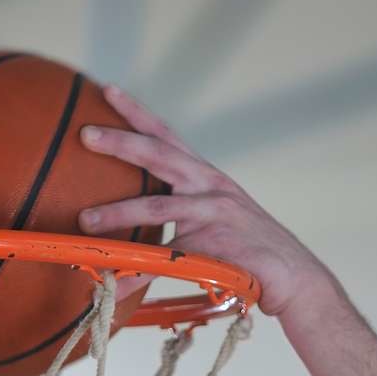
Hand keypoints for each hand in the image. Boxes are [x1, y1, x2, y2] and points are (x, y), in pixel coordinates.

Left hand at [78, 84, 337, 318]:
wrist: (291, 276)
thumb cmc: (244, 250)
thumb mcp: (211, 218)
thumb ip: (176, 211)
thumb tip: (127, 226)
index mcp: (204, 175)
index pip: (166, 136)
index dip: (137, 113)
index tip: (108, 90)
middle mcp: (209, 185)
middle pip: (160, 154)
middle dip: (120, 142)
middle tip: (85, 133)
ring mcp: (215, 212)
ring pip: (159, 206)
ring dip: (118, 213)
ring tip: (85, 220)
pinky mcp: (216, 245)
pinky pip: (167, 258)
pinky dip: (136, 273)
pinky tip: (114, 285)